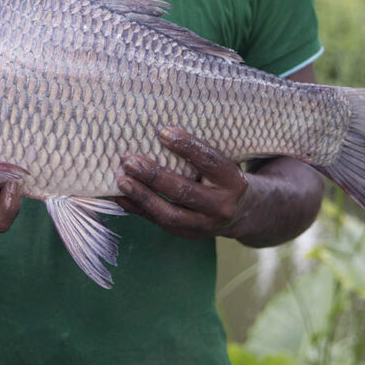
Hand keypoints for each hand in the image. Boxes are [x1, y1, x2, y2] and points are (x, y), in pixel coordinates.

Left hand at [114, 126, 249, 238]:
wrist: (244, 213)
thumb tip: (161, 130)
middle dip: (154, 176)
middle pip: (184, 191)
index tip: (163, 132)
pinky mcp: (188, 234)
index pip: (209, 161)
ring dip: (142, 196)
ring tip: (121, 180)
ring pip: (169, 214)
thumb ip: (200, 152)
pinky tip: (120, 196)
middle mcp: (221, 206)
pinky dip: (137, 209)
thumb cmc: (225, 177)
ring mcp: (204, 225)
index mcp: (233, 181)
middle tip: (130, 161)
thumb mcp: (224, 163)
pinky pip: (158, 222)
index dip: (186, 147)